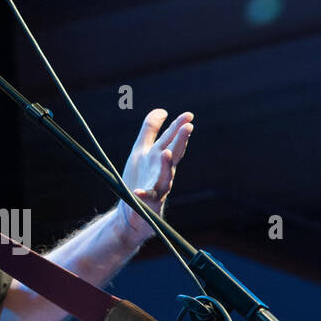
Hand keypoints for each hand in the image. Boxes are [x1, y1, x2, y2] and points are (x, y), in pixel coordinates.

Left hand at [118, 108, 193, 237]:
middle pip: (173, 154)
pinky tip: (138, 191)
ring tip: (165, 153)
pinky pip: (146, 198)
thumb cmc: (139, 178)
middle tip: (188, 127)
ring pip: (165, 176)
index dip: (179, 127)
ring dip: (166, 165)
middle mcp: (163, 171)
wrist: (131, 210)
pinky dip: (143, 194)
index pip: (172, 140)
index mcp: (160, 157)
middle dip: (180, 141)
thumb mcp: (142, 150)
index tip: (188, 116)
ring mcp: (158, 187)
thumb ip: (150, 130)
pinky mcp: (148, 203)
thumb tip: (162, 111)